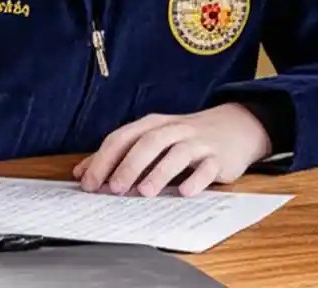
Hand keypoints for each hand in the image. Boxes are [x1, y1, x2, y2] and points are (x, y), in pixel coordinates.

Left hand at [72, 102, 270, 197]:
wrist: (234, 127)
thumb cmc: (185, 137)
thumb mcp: (152, 139)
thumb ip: (118, 155)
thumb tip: (82, 173)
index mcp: (153, 124)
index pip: (123, 137)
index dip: (104, 159)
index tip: (89, 183)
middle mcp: (175, 130)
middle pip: (149, 142)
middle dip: (129, 165)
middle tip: (114, 189)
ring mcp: (198, 143)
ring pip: (177, 153)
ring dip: (159, 172)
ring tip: (144, 192)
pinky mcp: (218, 158)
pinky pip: (207, 168)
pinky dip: (195, 179)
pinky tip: (185, 192)